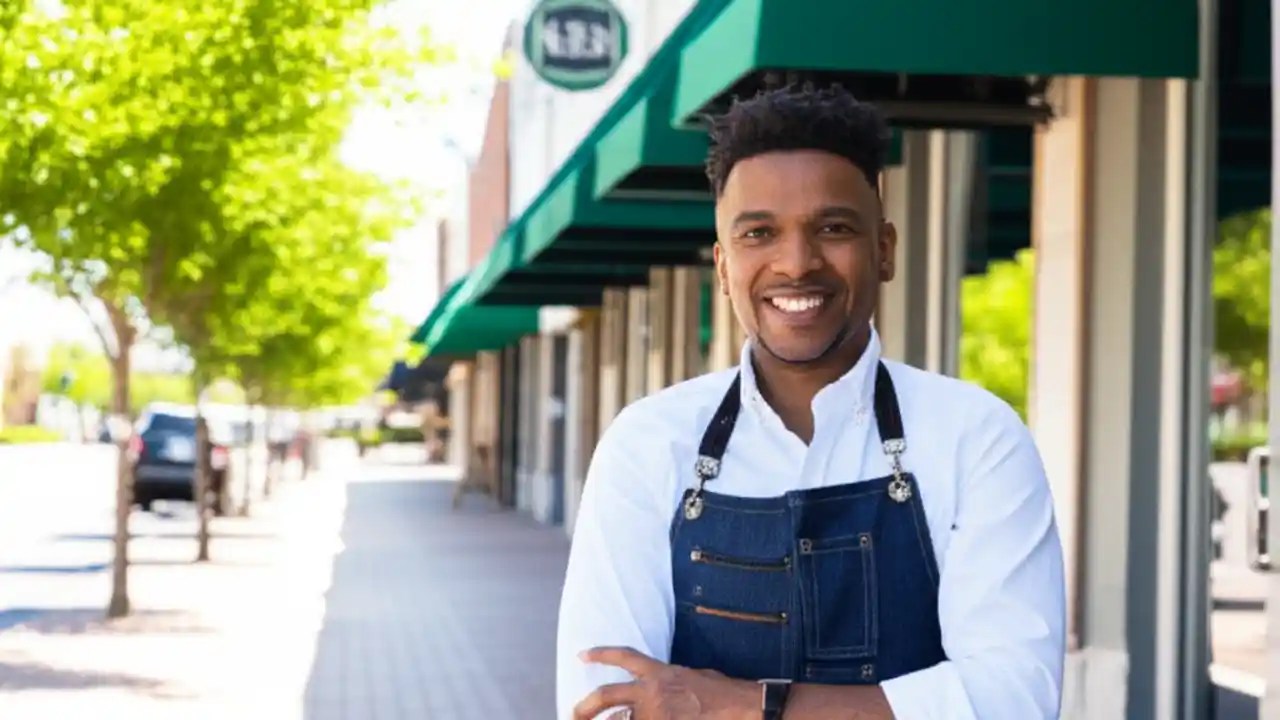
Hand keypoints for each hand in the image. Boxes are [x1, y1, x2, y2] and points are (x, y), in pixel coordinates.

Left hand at [573, 646, 756, 719]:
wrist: (739, 707)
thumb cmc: (721, 691)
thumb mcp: (691, 675)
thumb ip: (668, 679)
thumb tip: (657, 686)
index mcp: (659, 672)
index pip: (624, 657)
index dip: (600, 654)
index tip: (582, 655)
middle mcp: (651, 692)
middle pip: (607, 695)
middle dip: (585, 706)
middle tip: (574, 714)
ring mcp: (655, 714)